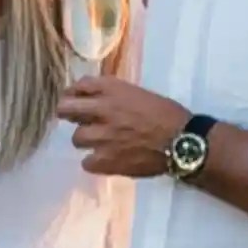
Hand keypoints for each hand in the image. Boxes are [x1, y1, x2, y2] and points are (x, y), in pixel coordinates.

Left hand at [57, 76, 190, 177]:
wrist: (182, 142)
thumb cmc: (167, 115)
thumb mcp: (140, 94)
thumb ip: (116, 96)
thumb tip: (96, 100)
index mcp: (113, 90)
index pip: (80, 86)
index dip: (74, 93)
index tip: (75, 99)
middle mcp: (102, 110)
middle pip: (66, 109)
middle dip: (67, 113)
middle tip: (75, 120)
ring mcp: (102, 136)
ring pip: (76, 138)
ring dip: (86, 140)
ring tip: (100, 143)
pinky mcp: (105, 160)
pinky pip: (86, 162)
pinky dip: (94, 162)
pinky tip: (105, 160)